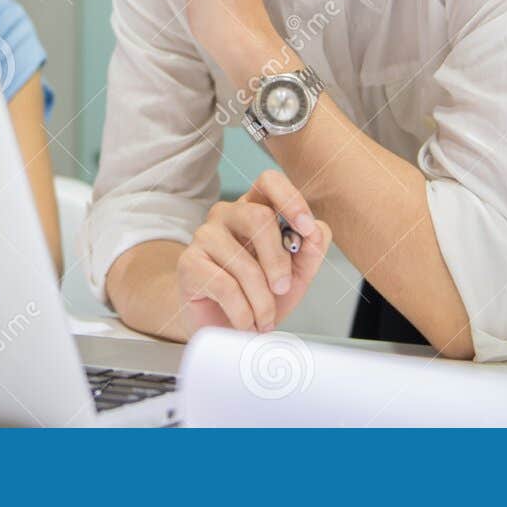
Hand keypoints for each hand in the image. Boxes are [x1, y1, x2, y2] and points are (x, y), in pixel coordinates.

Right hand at [176, 169, 332, 335]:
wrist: (221, 325)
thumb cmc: (257, 294)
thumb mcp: (294, 274)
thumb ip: (310, 250)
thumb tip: (316, 231)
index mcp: (255, 208)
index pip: (269, 181)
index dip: (291, 199)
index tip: (306, 228)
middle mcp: (228, 214)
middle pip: (259, 217)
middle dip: (278, 260)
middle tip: (283, 288)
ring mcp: (205, 235)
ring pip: (243, 260)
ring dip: (262, 300)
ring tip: (264, 318)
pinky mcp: (189, 263)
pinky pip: (225, 286)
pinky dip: (243, 312)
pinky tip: (245, 321)